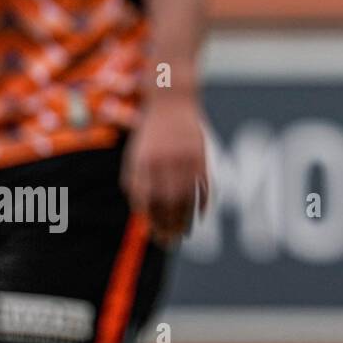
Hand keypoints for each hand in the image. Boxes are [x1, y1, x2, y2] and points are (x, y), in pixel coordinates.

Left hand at [121, 92, 210, 244]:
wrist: (172, 101)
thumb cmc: (151, 133)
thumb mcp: (137, 155)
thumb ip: (137, 182)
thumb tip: (142, 214)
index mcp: (143, 163)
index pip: (146, 200)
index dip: (150, 221)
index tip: (154, 236)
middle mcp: (164, 161)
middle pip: (167, 203)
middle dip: (168, 226)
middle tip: (170, 242)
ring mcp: (185, 159)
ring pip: (186, 198)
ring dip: (186, 220)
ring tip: (184, 235)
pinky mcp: (202, 156)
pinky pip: (204, 186)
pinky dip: (204, 203)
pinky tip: (201, 216)